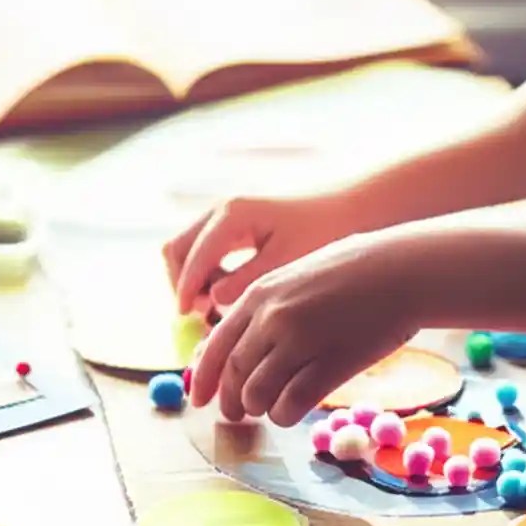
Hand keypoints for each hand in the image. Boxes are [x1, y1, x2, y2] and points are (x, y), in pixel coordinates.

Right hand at [163, 194, 358, 313]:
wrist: (349, 208)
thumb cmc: (322, 232)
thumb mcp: (285, 261)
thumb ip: (246, 281)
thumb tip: (212, 299)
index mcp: (232, 216)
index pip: (192, 256)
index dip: (186, 290)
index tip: (187, 318)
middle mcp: (221, 211)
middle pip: (176, 248)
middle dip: (182, 283)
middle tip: (202, 313)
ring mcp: (224, 217)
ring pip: (187, 250)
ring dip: (194, 279)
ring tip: (220, 305)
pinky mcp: (233, 226)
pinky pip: (204, 251)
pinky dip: (207, 273)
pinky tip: (233, 292)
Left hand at [188, 233, 418, 426]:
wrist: (401, 270)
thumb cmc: (354, 272)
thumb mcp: (297, 276)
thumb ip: (267, 307)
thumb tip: (239, 343)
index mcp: (260, 295)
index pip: (216, 345)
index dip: (203, 377)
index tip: (198, 398)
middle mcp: (272, 319)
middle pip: (233, 374)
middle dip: (229, 401)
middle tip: (234, 415)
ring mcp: (299, 342)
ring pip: (257, 394)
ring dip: (259, 408)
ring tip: (271, 407)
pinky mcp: (329, 365)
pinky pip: (290, 405)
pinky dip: (285, 414)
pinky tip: (293, 411)